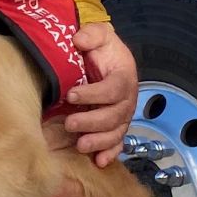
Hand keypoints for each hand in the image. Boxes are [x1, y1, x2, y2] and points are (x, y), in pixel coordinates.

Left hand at [62, 22, 137, 167]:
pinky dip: (110, 154)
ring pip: (116, 133)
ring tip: (80, 145)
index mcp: (124, 77)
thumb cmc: (100, 50)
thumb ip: (91, 34)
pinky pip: (118, 144)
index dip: (94, 94)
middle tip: (69, 123)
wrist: (104, 60)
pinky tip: (99, 161)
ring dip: (99, 141)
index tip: (71, 94)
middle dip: (92, 122)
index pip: (113, 89)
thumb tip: (79, 40)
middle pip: (114, 116)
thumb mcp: (97, 35)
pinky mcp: (116, 128)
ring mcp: (122, 116)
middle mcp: (127, 100)